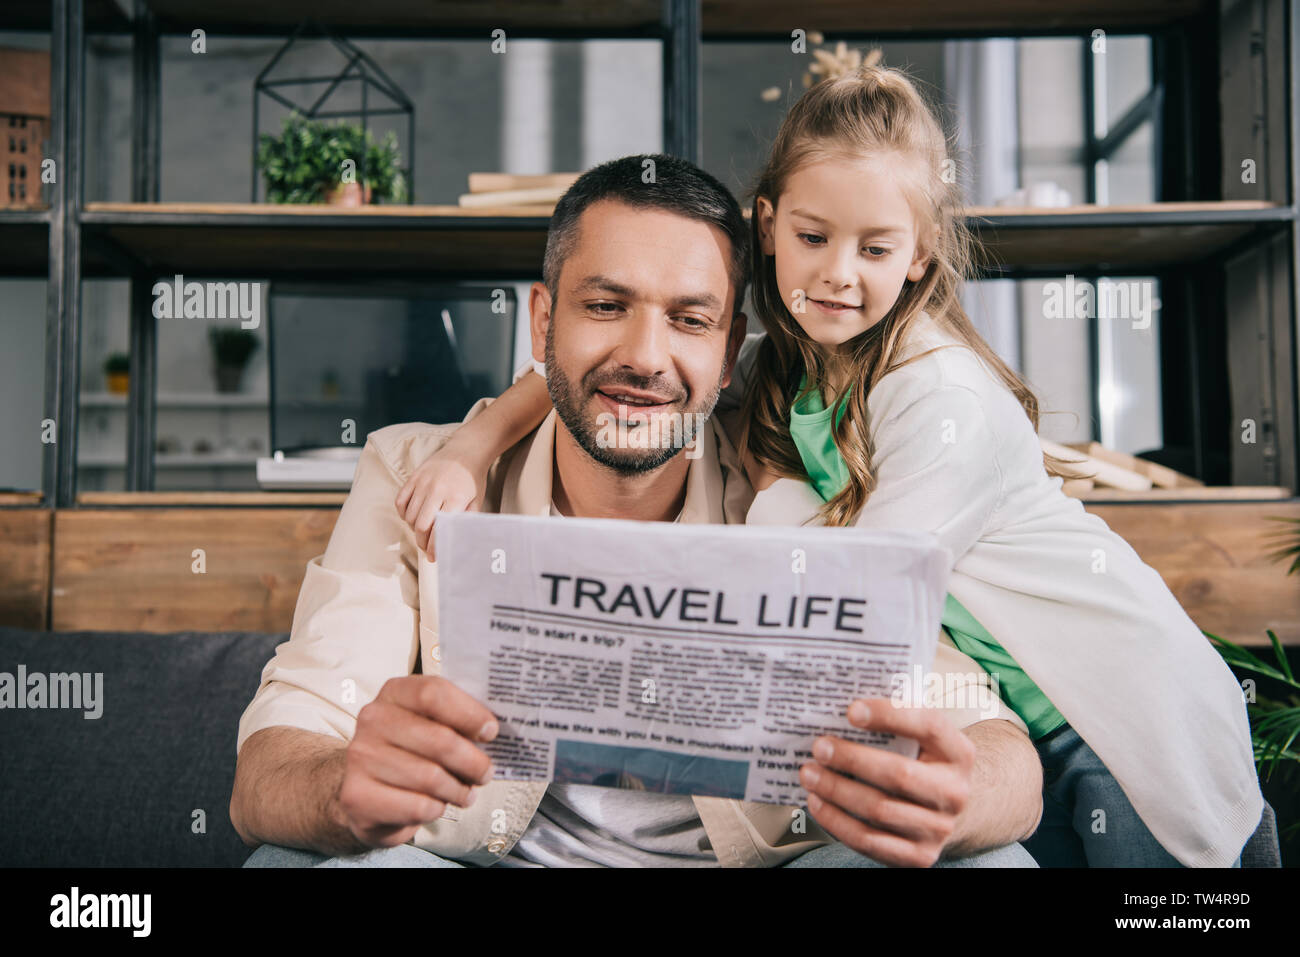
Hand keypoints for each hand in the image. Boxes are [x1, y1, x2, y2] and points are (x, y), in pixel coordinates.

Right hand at [337, 675, 497, 849]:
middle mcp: (372, 719)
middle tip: (486, 774)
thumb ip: (458, 720)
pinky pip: (417, 806)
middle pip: (439, 739)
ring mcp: (360, 757)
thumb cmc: (411, 754)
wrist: (365, 794)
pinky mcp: (357, 796)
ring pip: (431, 777)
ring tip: (466, 794)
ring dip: (458, 790)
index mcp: (394, 693)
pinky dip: (436, 809)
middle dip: (473, 762)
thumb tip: (492, 732)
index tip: (491, 732)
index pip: (433, 693)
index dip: (469, 713)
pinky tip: (437, 806)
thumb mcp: (432, 726)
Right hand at [394, 439, 487, 560]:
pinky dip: (403, 514)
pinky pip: (400, 501)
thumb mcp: (476, 501)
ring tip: (422, 532)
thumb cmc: (473, 479)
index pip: (439, 530)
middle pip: (421, 526)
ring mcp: (423, 483)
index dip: (434, 548)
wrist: (466, 450)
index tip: (433, 558)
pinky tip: (412, 517)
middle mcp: (437, 490)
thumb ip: (466, 521)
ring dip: (414, 529)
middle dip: (422, 542)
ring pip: (410, 516)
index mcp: (455, 498)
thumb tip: (456, 543)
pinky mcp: (413, 477)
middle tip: (426, 548)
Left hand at [799, 697, 974, 866]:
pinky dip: (837, 821)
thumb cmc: (921, 763)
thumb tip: (837, 709)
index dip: (890, 715)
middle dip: (852, 759)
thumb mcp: (922, 740)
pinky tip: (817, 803)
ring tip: (809, 774)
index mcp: (959, 752)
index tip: (851, 711)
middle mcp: (955, 792)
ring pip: (879, 809)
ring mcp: (939, 828)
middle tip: (819, 747)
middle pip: (898, 774)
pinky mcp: (919, 856)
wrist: (944, 811)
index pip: (929, 725)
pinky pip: (869, 841)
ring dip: (836, 790)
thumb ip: (894, 722)